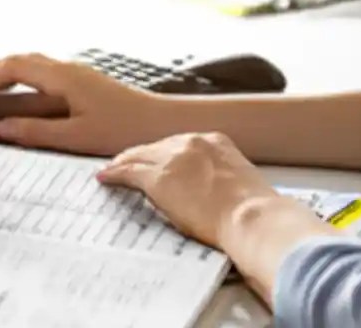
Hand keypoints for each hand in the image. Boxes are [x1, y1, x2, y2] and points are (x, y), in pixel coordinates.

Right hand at [0, 53, 172, 155]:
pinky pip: (47, 76)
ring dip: (11, 75)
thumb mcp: (75, 137)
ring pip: (35, 66)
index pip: (15, 66)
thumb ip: (36, 132)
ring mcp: (78, 75)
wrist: (163, 124)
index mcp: (63, 77)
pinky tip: (25, 101)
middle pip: (22, 60)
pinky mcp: (86, 85)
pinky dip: (27, 83)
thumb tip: (2, 127)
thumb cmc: (125, 130)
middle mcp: (69, 69)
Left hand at [96, 132, 293, 248]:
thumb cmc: (254, 211)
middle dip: (142, 156)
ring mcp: (172, 158)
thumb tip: (215, 192)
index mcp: (215, 142)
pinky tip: (106, 177)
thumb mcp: (240, 182)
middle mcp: (191, 142)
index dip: (165, 153)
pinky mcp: (157, 178)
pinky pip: (128, 172)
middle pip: (156, 147)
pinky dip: (115, 174)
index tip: (158, 160)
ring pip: (139, 156)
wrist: (251, 217)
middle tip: (128, 163)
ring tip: (112, 169)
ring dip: (124, 163)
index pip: (180, 144)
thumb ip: (221, 178)